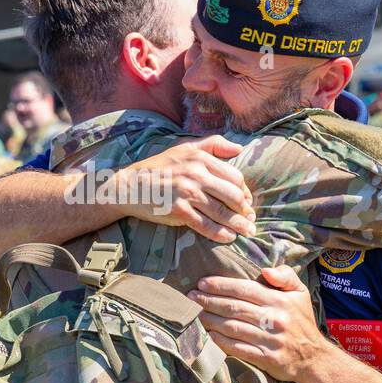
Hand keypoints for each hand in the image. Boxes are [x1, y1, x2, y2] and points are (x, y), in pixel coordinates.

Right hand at [113, 136, 253, 243]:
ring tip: (247, 232)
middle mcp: (196, 174)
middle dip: (245, 210)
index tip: (246, 202)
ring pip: (221, 213)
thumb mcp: (185, 148)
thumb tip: (239, 149)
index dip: (244, 192)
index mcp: (201, 158)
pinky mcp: (179, 211)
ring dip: (238, 225)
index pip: (234, 177)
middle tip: (250, 220)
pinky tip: (229, 237)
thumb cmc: (160, 167)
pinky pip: (206, 226)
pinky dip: (220, 234)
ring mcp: (187, 193)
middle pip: (232, 195)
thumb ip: (213, 145)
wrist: (130, 186)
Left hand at [188, 265, 324, 382]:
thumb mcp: (300, 292)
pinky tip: (210, 334)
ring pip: (233, 327)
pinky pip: (238, 348)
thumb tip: (266, 270)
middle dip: (209, 300)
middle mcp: (274, 319)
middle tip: (192, 296)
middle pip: (234, 307)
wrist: (314, 358)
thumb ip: (286, 275)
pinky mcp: (265, 359)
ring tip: (197, 313)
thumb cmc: (302, 321)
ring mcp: (269, 340)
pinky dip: (221, 341)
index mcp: (279, 301)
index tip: (202, 283)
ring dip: (211, 320)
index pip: (244, 289)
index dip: (221, 285)